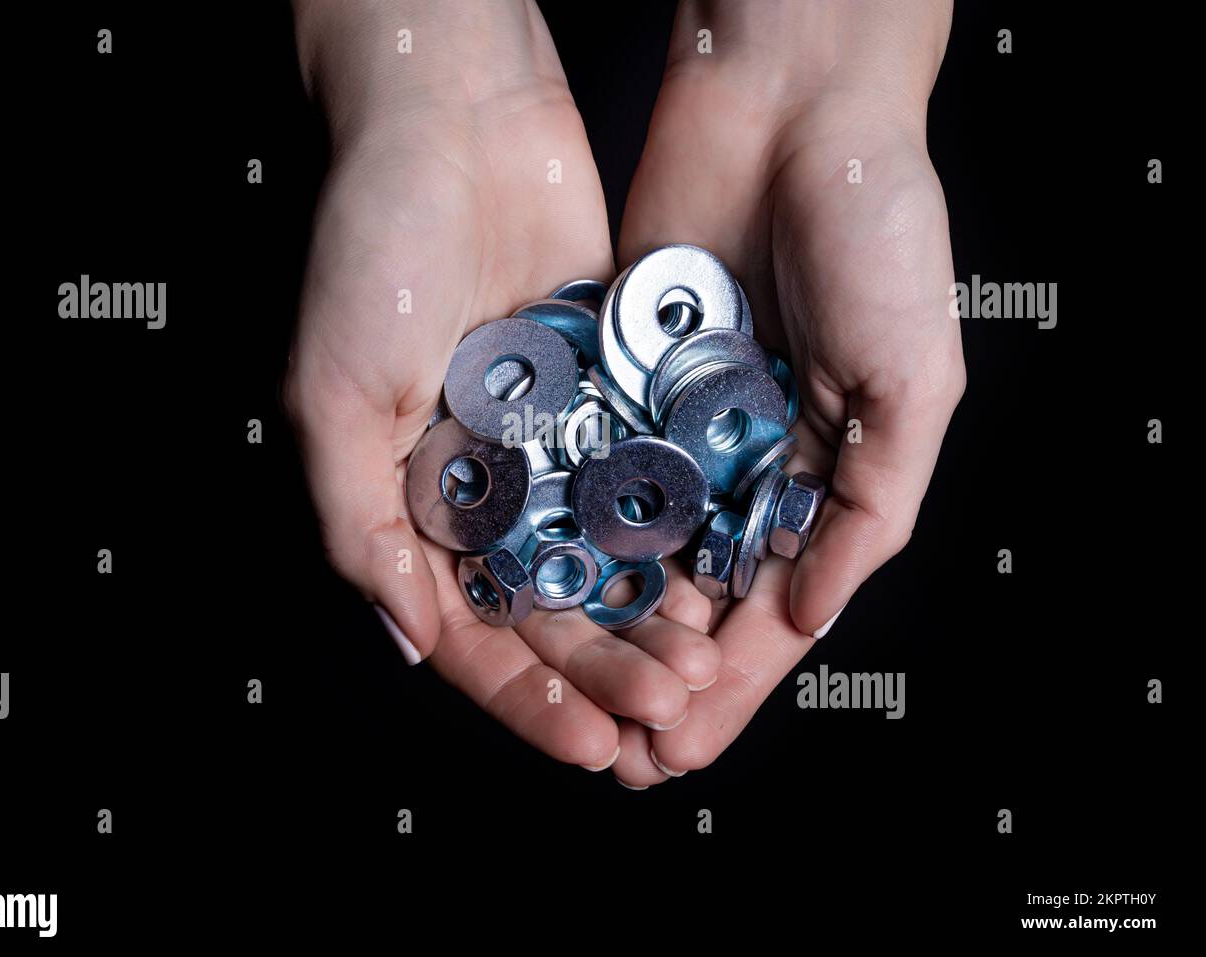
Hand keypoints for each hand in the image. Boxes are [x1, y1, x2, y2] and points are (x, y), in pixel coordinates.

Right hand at [286, 0, 719, 769]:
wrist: (453, 119)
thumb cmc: (371, 247)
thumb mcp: (333, 395)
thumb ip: (361, 525)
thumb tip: (411, 643)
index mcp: (410, 498)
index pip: (472, 630)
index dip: (525, 697)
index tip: (587, 744)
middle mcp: (481, 482)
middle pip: (550, 608)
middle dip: (604, 670)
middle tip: (663, 711)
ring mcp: (549, 441)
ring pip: (608, 558)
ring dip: (649, 619)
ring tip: (700, 668)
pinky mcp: (606, 393)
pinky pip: (646, 482)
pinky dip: (676, 537)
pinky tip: (717, 583)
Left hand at [612, 0, 964, 783]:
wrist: (790, 111)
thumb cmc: (878, 231)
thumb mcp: (916, 382)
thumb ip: (875, 504)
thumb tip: (816, 607)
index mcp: (829, 471)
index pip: (779, 603)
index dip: (740, 681)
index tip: (692, 743)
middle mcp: (751, 457)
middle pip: (701, 594)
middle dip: (667, 674)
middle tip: (629, 748)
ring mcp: (681, 421)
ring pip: (641, 547)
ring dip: (617, 624)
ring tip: (584, 693)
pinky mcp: (621, 377)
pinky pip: (596, 468)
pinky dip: (579, 530)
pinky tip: (552, 590)